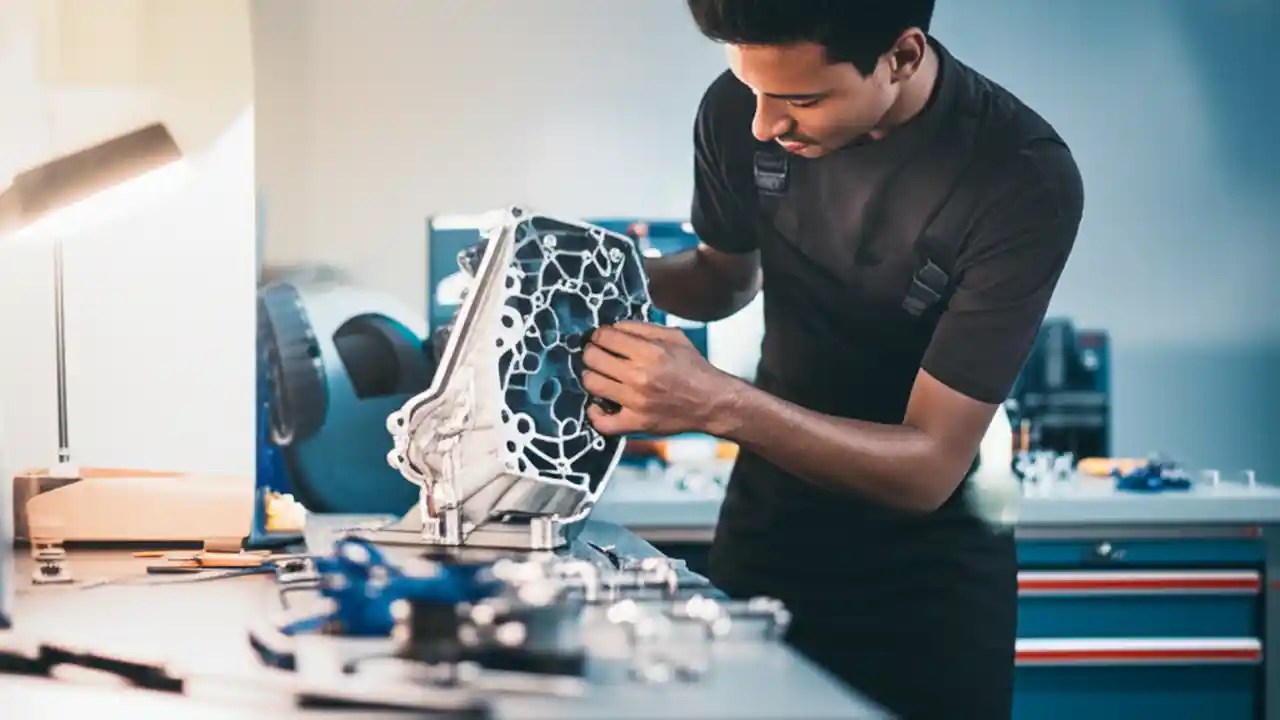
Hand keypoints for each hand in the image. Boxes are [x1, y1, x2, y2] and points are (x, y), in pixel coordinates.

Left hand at [581, 321, 734, 436]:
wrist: (712, 403)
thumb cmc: (694, 368)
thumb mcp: (674, 337)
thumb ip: (642, 328)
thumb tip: (613, 327)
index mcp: (650, 352)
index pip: (605, 337)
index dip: (599, 335)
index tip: (601, 338)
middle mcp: (640, 376)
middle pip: (593, 358)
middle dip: (591, 352)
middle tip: (597, 354)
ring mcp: (636, 402)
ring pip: (592, 384)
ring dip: (591, 376)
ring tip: (599, 375)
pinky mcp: (636, 424)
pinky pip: (602, 422)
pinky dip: (594, 413)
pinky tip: (599, 404)